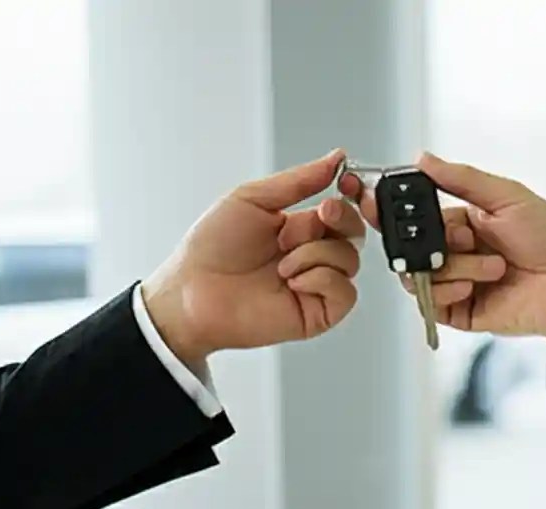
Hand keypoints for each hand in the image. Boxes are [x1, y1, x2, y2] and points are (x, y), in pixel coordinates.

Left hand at [142, 149, 364, 365]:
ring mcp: (314, 285)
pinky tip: (293, 282)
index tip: (346, 181)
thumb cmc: (210, 249)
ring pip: (350, 260)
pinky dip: (322, 280)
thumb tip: (335, 159)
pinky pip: (345, 293)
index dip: (349, 196)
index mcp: (297, 228)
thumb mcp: (253, 199)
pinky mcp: (317, 313)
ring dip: (316, 253)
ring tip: (282, 263)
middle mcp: (309, 255)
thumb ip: (299, 180)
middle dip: (341, 219)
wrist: (191, 292)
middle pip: (354, 233)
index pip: (341, 210)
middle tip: (319, 216)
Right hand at [340, 152, 545, 343]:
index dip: (392, 210)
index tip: (374, 202)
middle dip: (431, 242)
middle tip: (463, 239)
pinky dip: (448, 291)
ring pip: (419, 273)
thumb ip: (462, 178)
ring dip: (455, 267)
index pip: (414, 215)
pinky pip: (430, 302)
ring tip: (493, 266)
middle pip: (409, 246)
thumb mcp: (508, 196)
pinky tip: (475, 285)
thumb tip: (422, 159)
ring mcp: (455, 282)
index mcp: (461, 221)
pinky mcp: (459, 311)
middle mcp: (454, 251)